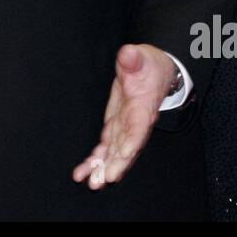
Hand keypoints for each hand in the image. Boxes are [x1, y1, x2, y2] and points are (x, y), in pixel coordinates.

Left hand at [72, 44, 174, 189]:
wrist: (152, 71)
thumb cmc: (148, 65)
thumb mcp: (141, 57)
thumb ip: (134, 58)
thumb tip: (128, 53)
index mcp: (143, 106)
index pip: (139, 126)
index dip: (132, 141)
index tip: (124, 153)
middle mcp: (136, 122)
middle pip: (128, 147)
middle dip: (117, 164)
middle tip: (105, 179)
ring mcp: (125, 127)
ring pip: (115, 152)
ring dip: (104, 168)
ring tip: (92, 183)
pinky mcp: (115, 128)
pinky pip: (105, 148)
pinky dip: (96, 161)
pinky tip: (84, 173)